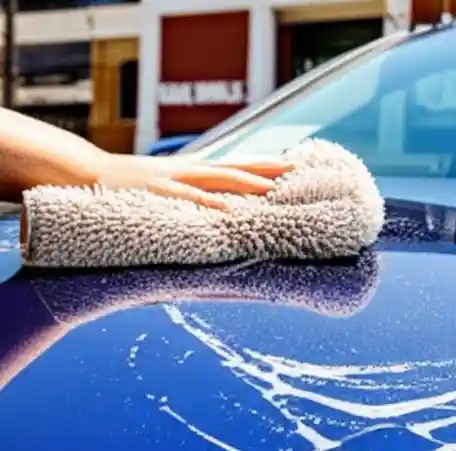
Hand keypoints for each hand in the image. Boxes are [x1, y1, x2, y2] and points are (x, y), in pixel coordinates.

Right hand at [91, 155, 294, 209]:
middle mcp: (187, 170)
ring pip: (216, 179)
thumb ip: (193, 196)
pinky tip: (228, 209)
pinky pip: (187, 198)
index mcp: (192, 170)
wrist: (88, 175)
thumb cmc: (130, 188)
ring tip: (273, 188)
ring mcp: (173, 179)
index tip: (294, 164)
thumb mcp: (167, 189)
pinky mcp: (157, 192)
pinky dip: (208, 203)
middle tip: (296, 169)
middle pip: (234, 167)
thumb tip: (220, 210)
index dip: (264, 164)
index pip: (235, 165)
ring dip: (245, 182)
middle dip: (265, 168)